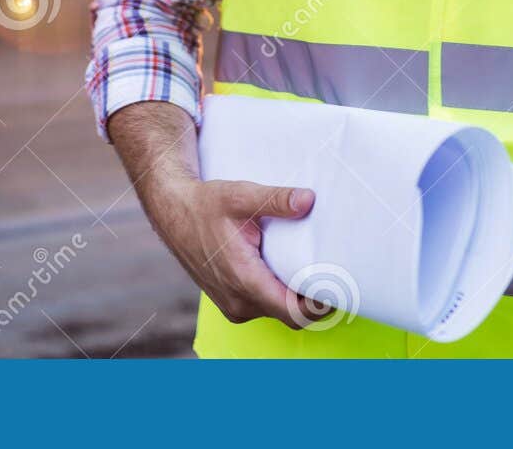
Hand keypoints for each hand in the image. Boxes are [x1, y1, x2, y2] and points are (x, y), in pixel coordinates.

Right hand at [143, 174, 317, 326]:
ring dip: (295, 298)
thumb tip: (309, 200)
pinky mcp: (231, 303)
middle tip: (334, 274)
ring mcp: (233, 306)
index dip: (320, 304)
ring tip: (313, 270)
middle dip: (313, 300)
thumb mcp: (241, 196)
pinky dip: (279, 295)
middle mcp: (238, 302)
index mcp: (243, 280)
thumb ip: (276, 200)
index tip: (339, 284)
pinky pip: (264, 307)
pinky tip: (287, 272)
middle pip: (290, 315)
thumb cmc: (205, 204)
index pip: (294, 312)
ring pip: (277, 312)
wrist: (173, 212)